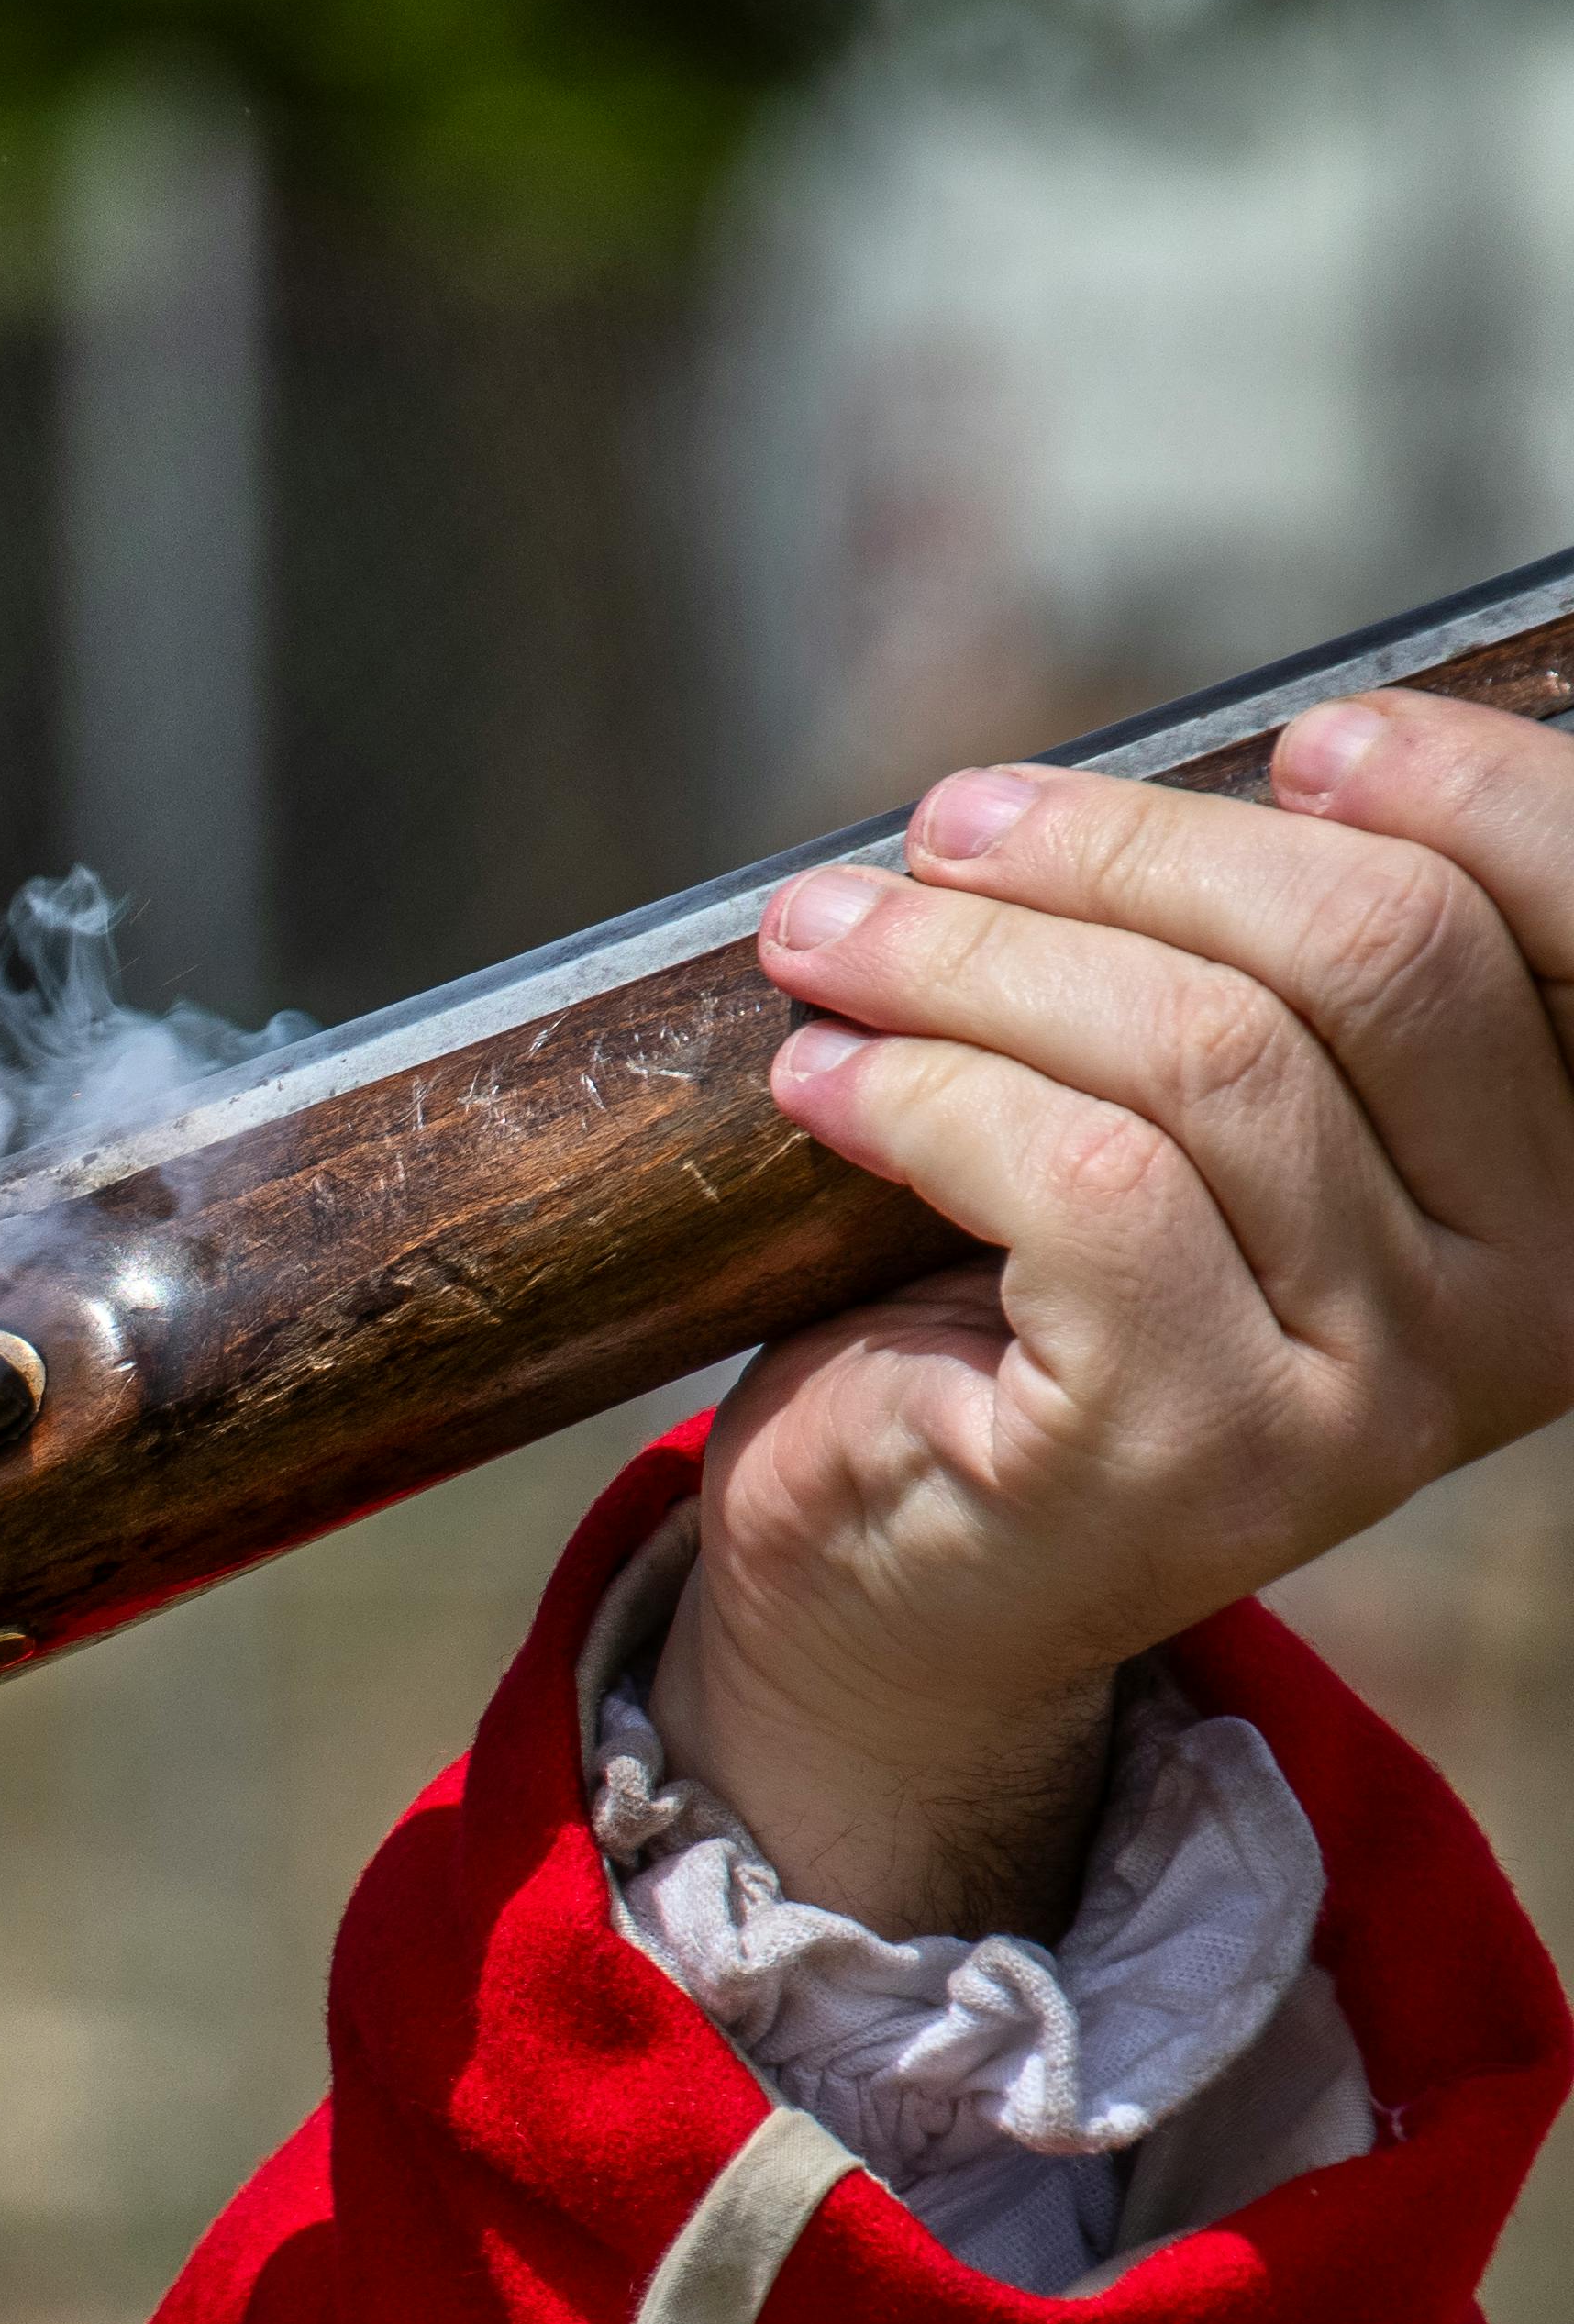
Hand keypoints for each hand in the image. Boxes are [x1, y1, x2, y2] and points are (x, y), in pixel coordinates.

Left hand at [656, 691, 1573, 1936]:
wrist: (904, 1586)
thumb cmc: (1046, 1310)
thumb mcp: (1211, 1129)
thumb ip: (1268, 977)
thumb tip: (1230, 759)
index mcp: (1569, 1179)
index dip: (1466, 788)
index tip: (1297, 737)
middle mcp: (1528, 1295)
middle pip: (1376, 951)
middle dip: (1128, 850)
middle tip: (941, 832)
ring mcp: (1369, 1389)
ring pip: (1205, 1053)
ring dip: (968, 960)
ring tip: (825, 941)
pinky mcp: (1190, 1447)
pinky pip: (1083, 1178)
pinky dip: (925, 1092)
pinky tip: (824, 1080)